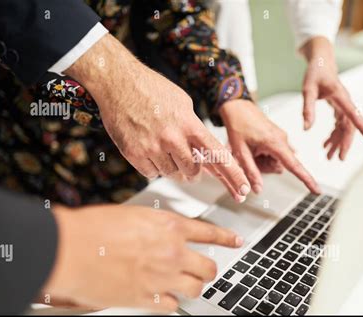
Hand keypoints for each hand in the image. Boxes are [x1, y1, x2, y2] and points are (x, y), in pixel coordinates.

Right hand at [42, 205, 242, 312]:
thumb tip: (160, 236)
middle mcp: (172, 252)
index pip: (209, 233)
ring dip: (190, 287)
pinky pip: (172, 307)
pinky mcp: (147, 299)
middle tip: (200, 270)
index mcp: (169, 226)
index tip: (236, 242)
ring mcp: (162, 277)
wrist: (70, 248)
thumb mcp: (132, 216)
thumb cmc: (93, 228)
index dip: (226, 239)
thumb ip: (154, 228)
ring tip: (179, 285)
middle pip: (208, 267)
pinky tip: (159, 297)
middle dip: (207, 269)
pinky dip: (168, 303)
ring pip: (196, 288)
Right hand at [66, 34, 250, 201]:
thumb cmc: (152, 90)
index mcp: (189, 124)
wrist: (119, 81)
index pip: (218, 155)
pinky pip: (151, 173)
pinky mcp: (134, 154)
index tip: (244, 189)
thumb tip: (205, 151)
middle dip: (193, 170)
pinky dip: (153, 166)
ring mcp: (152, 147)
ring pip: (172, 174)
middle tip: (186, 160)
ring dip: (171, 166)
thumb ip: (195, 128)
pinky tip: (149, 149)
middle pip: (193, 171)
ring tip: (162, 146)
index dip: (233, 174)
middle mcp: (173, 138)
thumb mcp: (183, 103)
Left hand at [219, 99, 319, 194]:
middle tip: (249, 158)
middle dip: (266, 168)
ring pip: (277, 161)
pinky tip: (255, 147)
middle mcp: (283, 140)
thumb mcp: (241, 152)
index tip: (317, 190)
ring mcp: (281, 138)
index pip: (295, 166)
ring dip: (264, 161)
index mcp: (276, 143)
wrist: (238, 107)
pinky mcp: (278, 137)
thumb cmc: (238, 125)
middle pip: (281, 166)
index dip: (307, 180)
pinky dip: (265, 155)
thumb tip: (258, 189)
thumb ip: (251, 172)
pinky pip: (275, 153)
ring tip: (251, 150)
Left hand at [301, 37, 362, 159]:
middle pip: (349, 126)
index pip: (353, 114)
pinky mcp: (339, 107)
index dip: (362, 126)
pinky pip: (339, 124)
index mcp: (340, 96)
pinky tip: (326, 144)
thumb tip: (306, 128)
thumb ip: (307, 108)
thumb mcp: (307, 90)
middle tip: (338, 158)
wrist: (321, 62)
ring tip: (329, 156)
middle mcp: (345, 102)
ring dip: (337, 142)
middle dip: (345, 143)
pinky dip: (333, 135)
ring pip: (344, 128)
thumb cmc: (315, 73)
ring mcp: (343, 105)